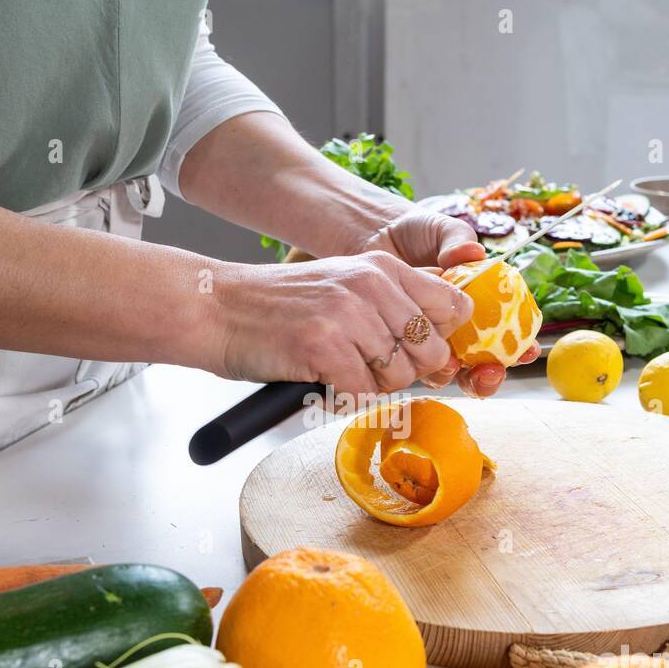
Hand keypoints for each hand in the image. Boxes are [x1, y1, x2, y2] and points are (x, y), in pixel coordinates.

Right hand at [212, 251, 473, 397]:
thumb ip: (390, 307)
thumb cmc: (278, 309)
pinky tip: (317, 382)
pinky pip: (361, 394)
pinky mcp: (325, 345)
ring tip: (334, 371)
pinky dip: (340, 400)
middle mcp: (371, 285)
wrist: (216, 308)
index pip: (452, 307)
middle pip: (430, 352)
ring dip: (367, 387)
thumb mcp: (342, 288)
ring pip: (397, 378)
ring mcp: (348, 314)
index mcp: (382, 267)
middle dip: (402, 373)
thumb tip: (441, 353)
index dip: (440, 340)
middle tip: (363, 369)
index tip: (414, 353)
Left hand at [360, 207, 537, 396]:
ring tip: (454, 366)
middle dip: (491, 376)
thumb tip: (472, 253)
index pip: (509, 332)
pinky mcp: (407, 344)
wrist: (377, 235)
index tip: (527, 351)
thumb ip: (458, 241)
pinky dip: (424, 368)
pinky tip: (422, 361)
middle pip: (484, 364)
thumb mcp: (443, 230)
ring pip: (454, 372)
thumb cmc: (418, 232)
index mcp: (483, 303)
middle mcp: (463, 327)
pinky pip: (419, 365)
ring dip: (460, 378)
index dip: (521, 347)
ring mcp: (434, 338)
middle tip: (491, 371)